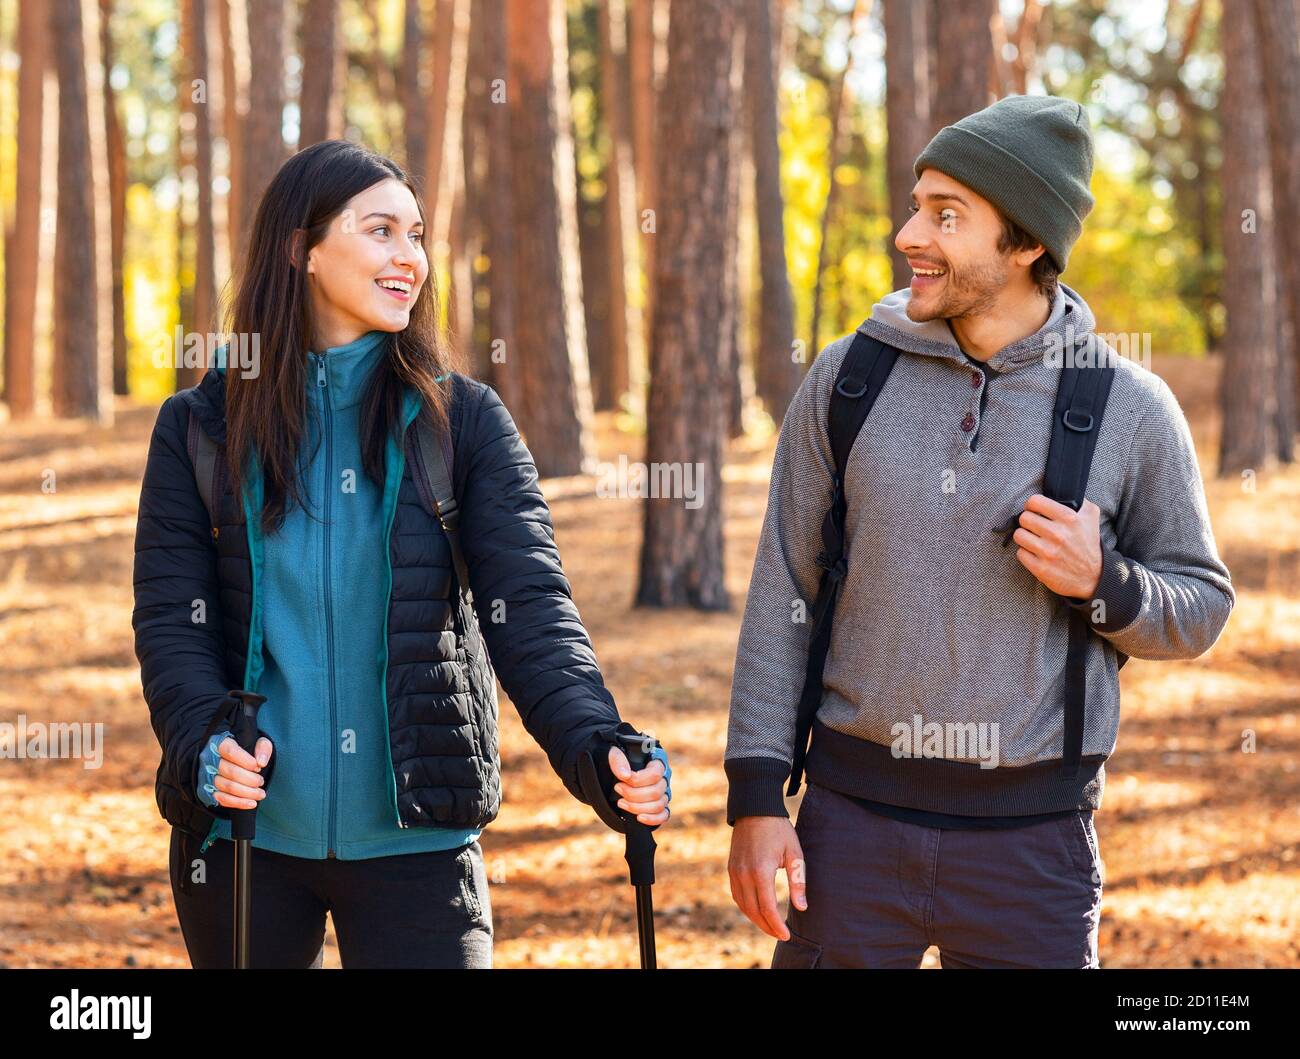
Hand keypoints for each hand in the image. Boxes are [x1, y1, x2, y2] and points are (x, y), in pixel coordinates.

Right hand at [209, 736, 272, 809]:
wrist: (232, 761)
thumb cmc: (246, 750)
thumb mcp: (257, 742)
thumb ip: (263, 748)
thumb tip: (261, 762)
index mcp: (220, 744)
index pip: (229, 751)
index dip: (245, 760)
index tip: (258, 767)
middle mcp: (210, 760)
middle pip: (230, 771)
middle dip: (250, 779)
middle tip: (261, 781)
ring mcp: (208, 777)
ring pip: (227, 787)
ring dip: (247, 793)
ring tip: (261, 794)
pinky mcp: (208, 792)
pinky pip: (222, 799)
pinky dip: (239, 803)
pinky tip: (252, 803)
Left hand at [607, 745, 669, 825]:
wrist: (614, 773)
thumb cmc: (619, 760)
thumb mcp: (614, 753)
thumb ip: (618, 760)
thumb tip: (625, 775)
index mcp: (657, 762)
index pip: (655, 774)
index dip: (637, 780)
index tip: (621, 780)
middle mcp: (664, 778)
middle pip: (656, 792)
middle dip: (633, 795)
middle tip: (617, 789)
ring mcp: (664, 793)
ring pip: (659, 805)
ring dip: (638, 807)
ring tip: (621, 803)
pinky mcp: (661, 806)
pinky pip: (664, 815)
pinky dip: (653, 819)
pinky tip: (639, 818)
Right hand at [728, 816, 805, 940]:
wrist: (754, 808)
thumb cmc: (778, 829)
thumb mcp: (794, 853)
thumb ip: (798, 882)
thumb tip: (802, 907)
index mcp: (761, 871)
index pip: (768, 908)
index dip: (777, 925)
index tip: (787, 935)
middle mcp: (744, 874)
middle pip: (753, 911)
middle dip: (767, 927)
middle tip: (780, 935)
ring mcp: (734, 871)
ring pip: (743, 905)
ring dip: (756, 919)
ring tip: (770, 927)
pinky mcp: (731, 868)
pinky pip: (737, 895)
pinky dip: (746, 907)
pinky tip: (757, 911)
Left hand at [1012, 494, 1101, 598]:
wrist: (1094, 577)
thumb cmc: (1089, 545)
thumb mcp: (1091, 517)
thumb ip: (1079, 501)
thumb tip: (1064, 491)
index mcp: (1069, 518)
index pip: (1035, 501)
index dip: (1032, 505)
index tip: (1034, 510)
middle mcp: (1057, 534)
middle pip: (1024, 518)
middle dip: (1028, 522)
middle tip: (1034, 527)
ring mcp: (1048, 552)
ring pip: (1019, 535)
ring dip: (1025, 537)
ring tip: (1034, 540)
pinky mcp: (1040, 568)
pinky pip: (1020, 553)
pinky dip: (1026, 553)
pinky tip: (1035, 553)